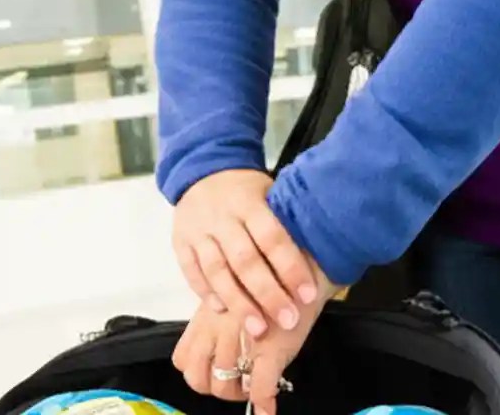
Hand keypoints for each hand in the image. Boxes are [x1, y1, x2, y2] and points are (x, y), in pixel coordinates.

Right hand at [173, 169, 318, 337]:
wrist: (200, 170)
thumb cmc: (245, 189)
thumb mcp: (269, 192)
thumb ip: (284, 222)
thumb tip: (319, 258)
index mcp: (249, 203)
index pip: (272, 238)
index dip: (290, 267)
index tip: (307, 295)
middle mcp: (222, 217)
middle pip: (245, 260)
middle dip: (268, 294)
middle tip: (287, 320)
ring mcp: (198, 231)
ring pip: (217, 271)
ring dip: (238, 303)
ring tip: (257, 329)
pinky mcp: (180, 242)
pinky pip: (192, 271)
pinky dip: (206, 293)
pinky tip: (222, 312)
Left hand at [173, 264, 340, 414]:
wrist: (305, 261)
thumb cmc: (271, 273)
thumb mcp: (236, 292)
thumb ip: (220, 318)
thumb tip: (217, 344)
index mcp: (206, 315)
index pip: (183, 358)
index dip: (196, 371)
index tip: (215, 371)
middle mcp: (216, 327)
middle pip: (197, 377)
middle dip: (215, 387)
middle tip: (237, 384)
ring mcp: (241, 340)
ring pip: (224, 385)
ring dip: (239, 393)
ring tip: (255, 386)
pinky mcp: (271, 349)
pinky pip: (261, 387)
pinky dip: (264, 405)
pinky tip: (268, 410)